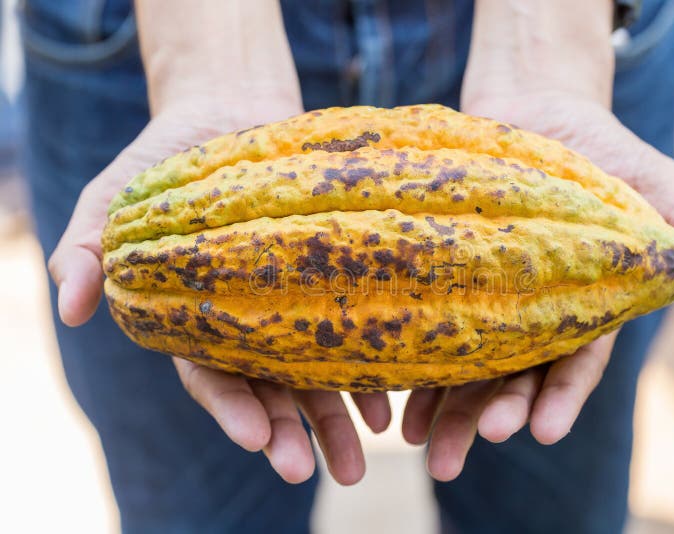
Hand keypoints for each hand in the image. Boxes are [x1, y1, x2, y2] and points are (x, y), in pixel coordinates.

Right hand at [47, 96, 390, 484]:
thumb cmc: (165, 161)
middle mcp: (244, 325)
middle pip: (268, 390)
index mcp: (193, 320)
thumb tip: (70, 306)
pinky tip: (387, 403)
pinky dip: (367, 370)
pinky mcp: (324, 283)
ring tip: (362, 459)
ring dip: (334, 421)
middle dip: (289, 433)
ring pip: (313, 376)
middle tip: (312, 470)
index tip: (255, 436)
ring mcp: (287, 308)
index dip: (231, 407)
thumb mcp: (115, 200)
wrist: (229, 115)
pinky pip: (348, 332)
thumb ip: (87, 252)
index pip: (209, 375)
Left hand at [402, 90, 673, 481]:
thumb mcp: (658, 182)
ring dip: (446, 408)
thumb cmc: (603, 149)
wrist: (535, 107)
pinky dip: (412, 362)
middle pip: (515, 374)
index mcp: (587, 302)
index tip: (541, 429)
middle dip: (494, 414)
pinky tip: (392, 400)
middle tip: (469, 447)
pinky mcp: (450, 272)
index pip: (577, 360)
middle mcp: (535, 310)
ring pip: (468, 363)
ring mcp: (490, 294)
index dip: (561, 397)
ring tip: (422, 444)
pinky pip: (429, 323)